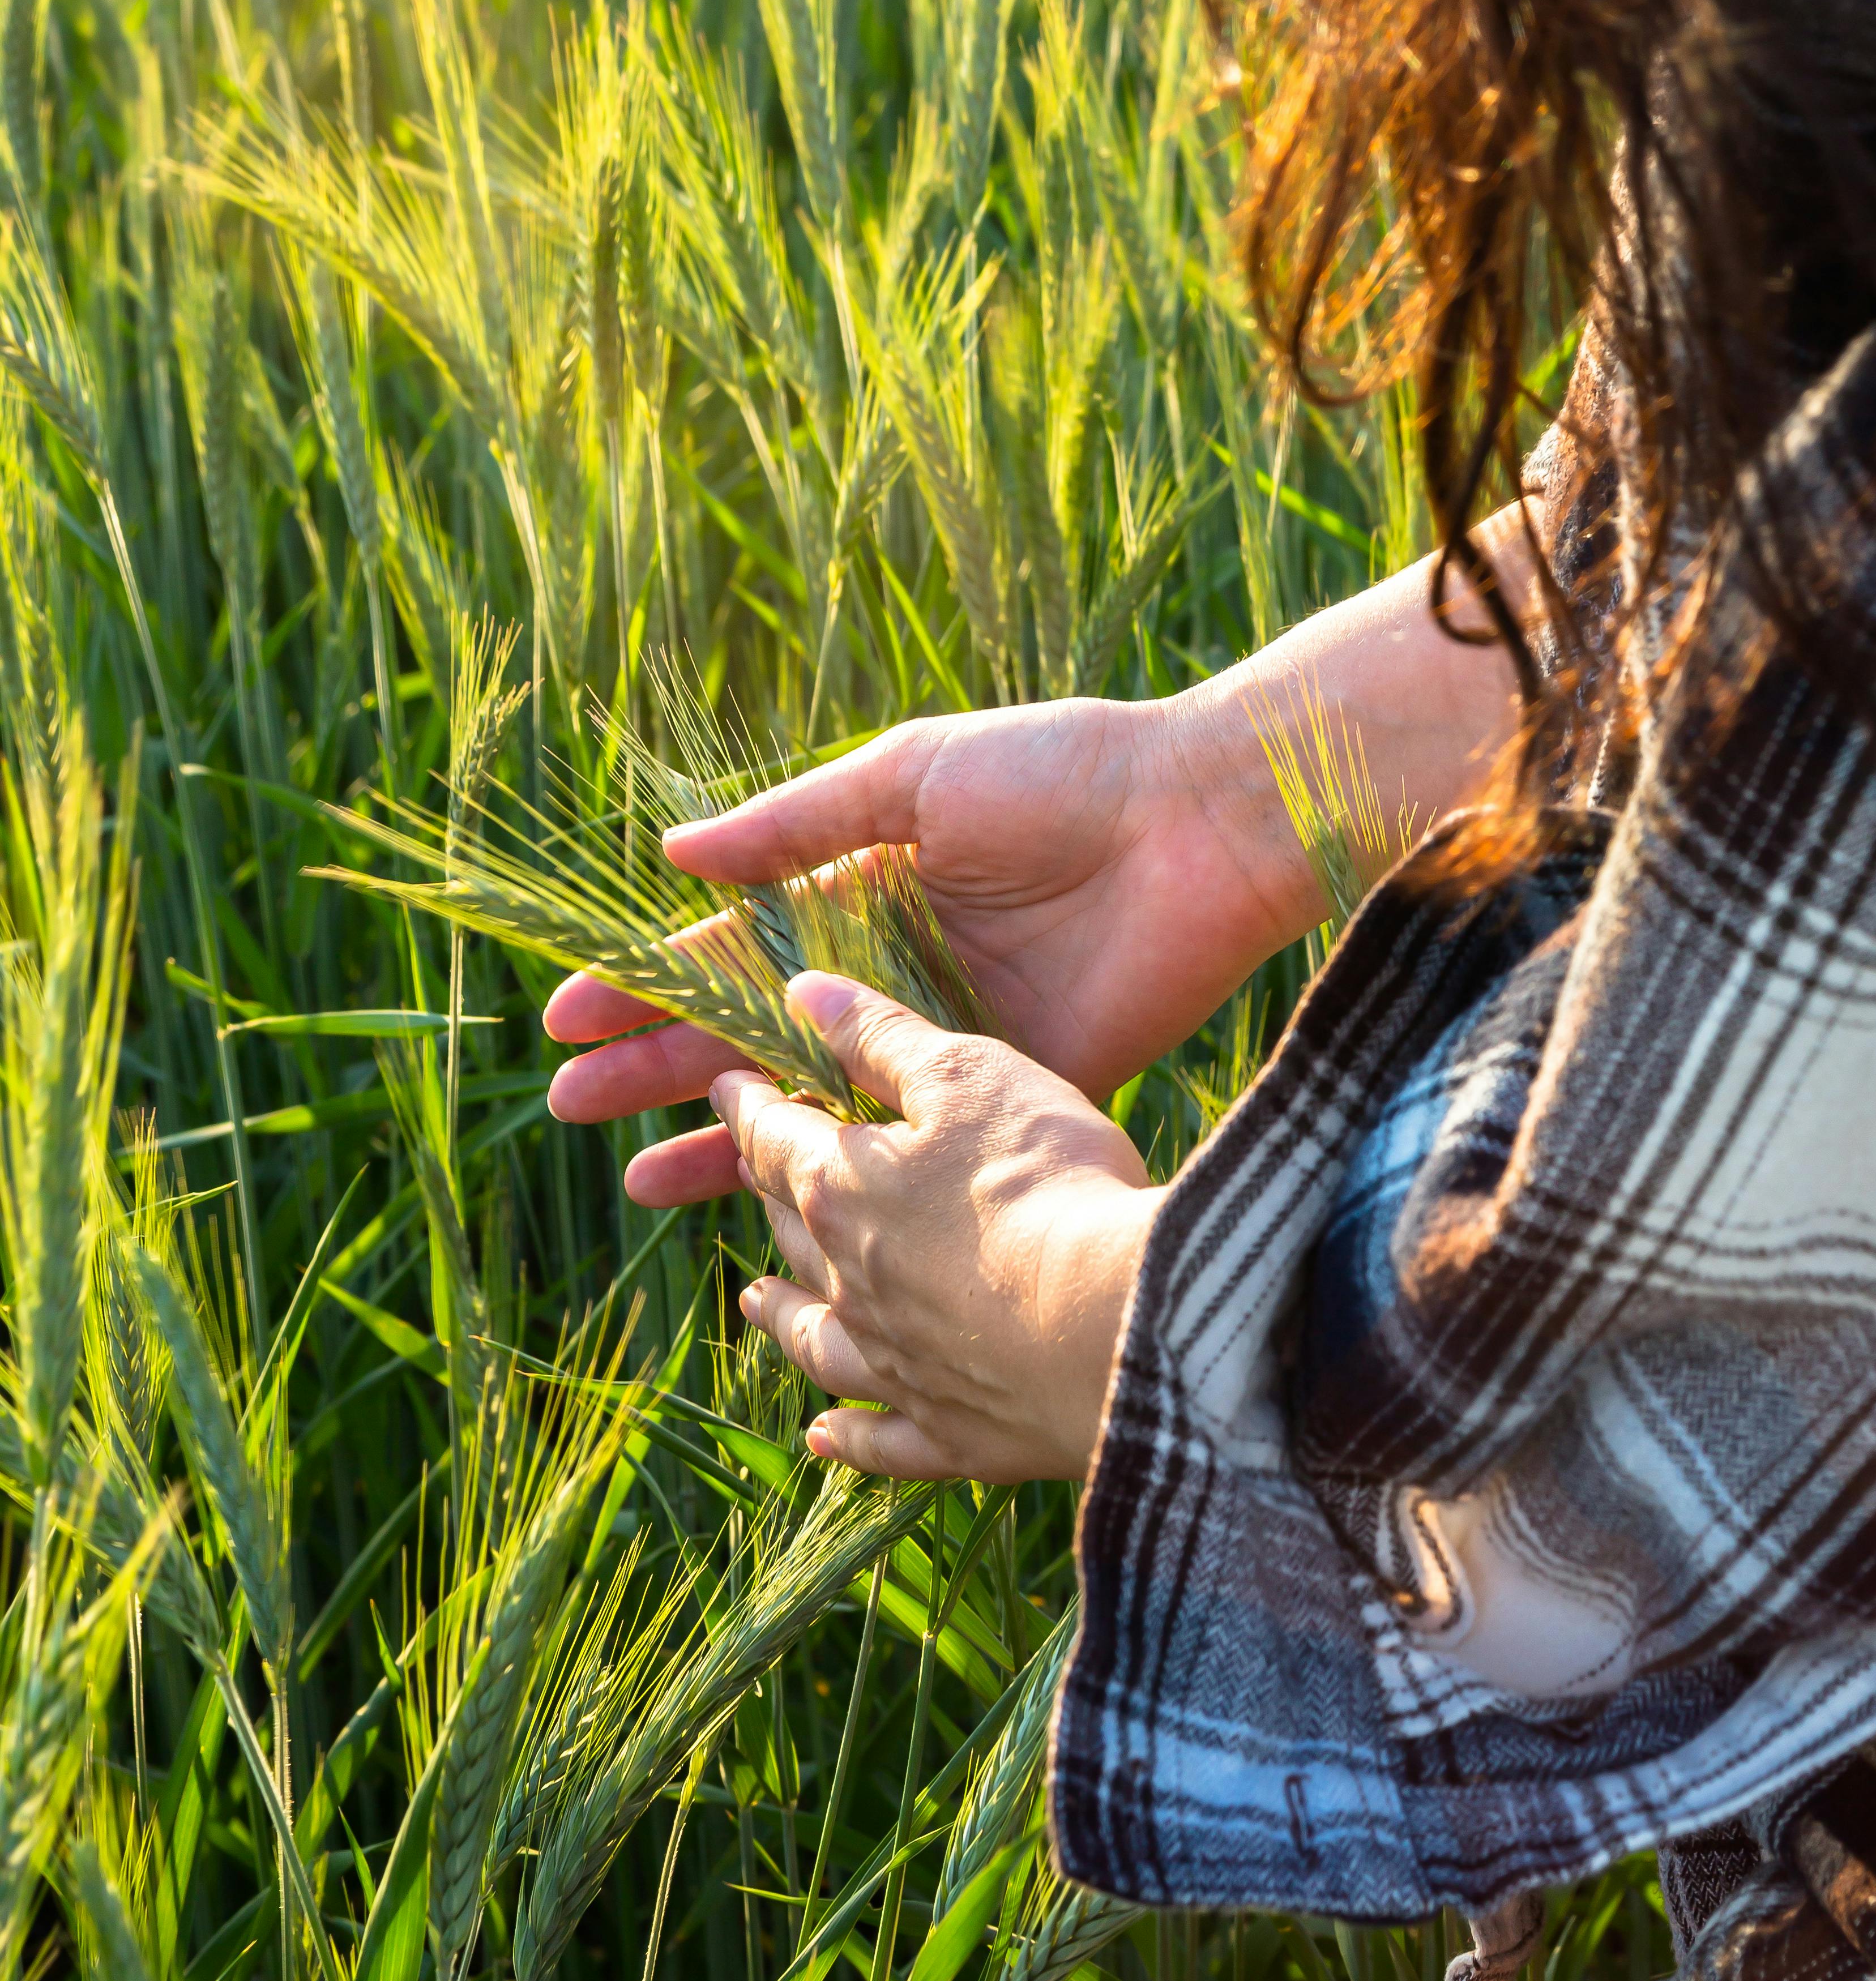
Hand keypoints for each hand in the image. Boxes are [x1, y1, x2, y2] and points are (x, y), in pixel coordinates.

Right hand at [543, 692, 1325, 1191]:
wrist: (1201, 821)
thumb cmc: (1063, 773)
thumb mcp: (912, 776)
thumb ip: (795, 825)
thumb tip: (673, 855)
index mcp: (862, 890)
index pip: (730, 950)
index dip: (649, 986)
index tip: (569, 1021)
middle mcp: (890, 973)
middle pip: (750, 1034)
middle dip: (660, 1069)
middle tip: (572, 1108)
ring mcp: (942, 1039)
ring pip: (812, 1103)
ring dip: (727, 1140)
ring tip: (640, 1181)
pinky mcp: (1005, 1086)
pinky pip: (904, 1141)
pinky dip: (839, 1174)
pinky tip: (768, 1207)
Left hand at [710, 972, 1159, 1483]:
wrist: (1114, 1326)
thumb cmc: (1043, 1180)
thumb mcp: (969, 1074)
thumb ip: (883, 1036)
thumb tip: (802, 992)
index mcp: (843, 1189)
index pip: (774, 1138)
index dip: (748, 1106)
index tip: (726, 1084)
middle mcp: (850, 1283)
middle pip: (792, 1230)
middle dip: (766, 1193)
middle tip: (751, 1172)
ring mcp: (895, 1367)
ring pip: (815, 1338)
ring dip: (782, 1315)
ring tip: (755, 1298)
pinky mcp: (949, 1433)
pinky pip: (879, 1439)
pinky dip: (845, 1436)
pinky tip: (824, 1435)